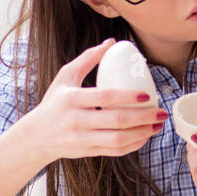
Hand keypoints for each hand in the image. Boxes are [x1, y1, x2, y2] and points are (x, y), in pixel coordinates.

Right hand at [19, 37, 167, 162]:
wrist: (35, 137)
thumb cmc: (54, 103)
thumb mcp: (65, 77)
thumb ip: (87, 59)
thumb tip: (111, 43)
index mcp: (71, 99)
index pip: (103, 97)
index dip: (127, 96)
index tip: (146, 94)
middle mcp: (76, 121)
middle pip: (115, 120)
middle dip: (143, 117)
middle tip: (161, 111)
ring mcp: (82, 139)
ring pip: (117, 139)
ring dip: (142, 133)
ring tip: (158, 125)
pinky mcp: (87, 152)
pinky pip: (114, 151)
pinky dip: (133, 145)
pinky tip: (145, 136)